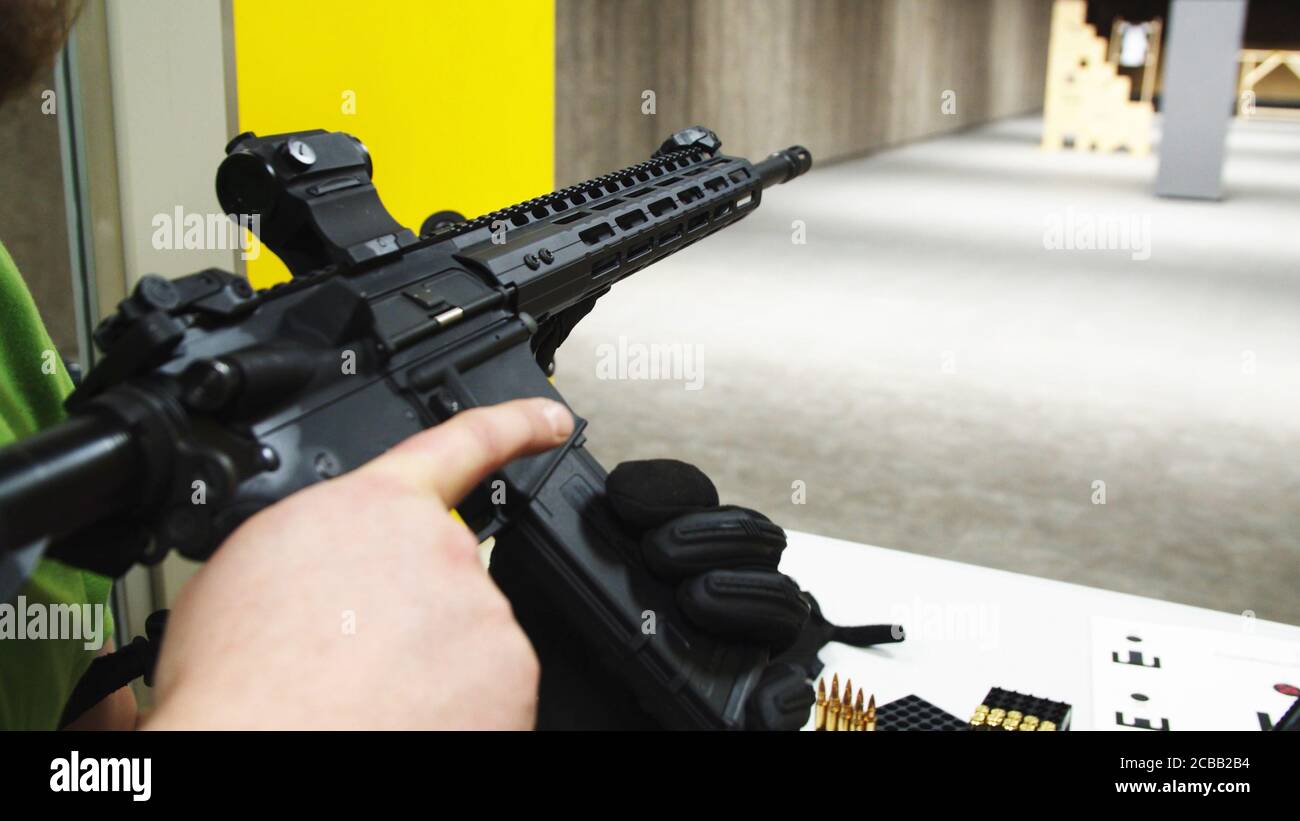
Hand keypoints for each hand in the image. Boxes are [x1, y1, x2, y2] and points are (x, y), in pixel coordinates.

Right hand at [144, 398, 573, 728]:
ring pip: (464, 632)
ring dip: (427, 659)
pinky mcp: (510, 674)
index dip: (514, 424)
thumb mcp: (246, 569)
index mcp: (373, 508)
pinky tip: (401, 714)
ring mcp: (482, 609)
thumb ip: (313, 540)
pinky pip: (487, 686)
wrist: (266, 751)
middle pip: (443, 568)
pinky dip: (455, 704)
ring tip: (361, 691)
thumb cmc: (241, 681)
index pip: (462, 442)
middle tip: (356, 646)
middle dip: (411, 603)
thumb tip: (318, 562)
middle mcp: (440, 546)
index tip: (550, 419)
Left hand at [491, 459, 817, 729]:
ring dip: (747, 592)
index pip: (697, 503)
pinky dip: (781, 691)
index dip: (673, 490)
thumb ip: (547, 535)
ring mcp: (733, 654)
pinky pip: (790, 697)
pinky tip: (753, 690)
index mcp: (668, 561)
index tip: (624, 496)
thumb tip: (539, 475)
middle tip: (658, 551)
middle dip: (712, 534)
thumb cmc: (544, 668)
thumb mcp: (533, 590)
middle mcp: (710, 600)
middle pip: (756, 543)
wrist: (533, 731)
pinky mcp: (744, 712)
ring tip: (694, 599)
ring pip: (783, 605)